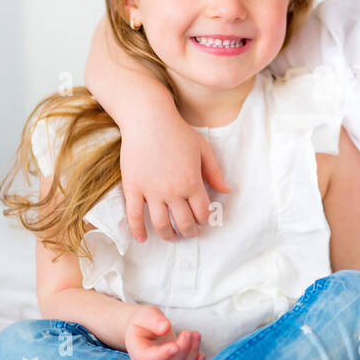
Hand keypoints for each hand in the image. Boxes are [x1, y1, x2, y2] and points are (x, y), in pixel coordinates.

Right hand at [120, 119, 229, 241]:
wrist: (148, 120)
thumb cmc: (178, 133)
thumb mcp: (203, 150)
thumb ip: (215, 173)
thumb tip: (227, 190)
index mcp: (192, 183)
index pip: (201, 213)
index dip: (203, 220)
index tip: (202, 222)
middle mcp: (173, 191)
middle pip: (183, 223)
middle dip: (189, 232)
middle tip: (189, 233)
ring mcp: (151, 192)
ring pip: (161, 224)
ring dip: (168, 235)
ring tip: (171, 237)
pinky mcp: (133, 188)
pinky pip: (134, 216)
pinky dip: (138, 231)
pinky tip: (142, 239)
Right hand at [125, 305, 204, 359]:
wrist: (145, 331)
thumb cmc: (145, 322)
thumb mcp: (146, 314)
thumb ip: (154, 320)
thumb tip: (165, 327)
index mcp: (137, 352)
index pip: (148, 359)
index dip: (162, 354)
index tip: (175, 345)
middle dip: (182, 351)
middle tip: (189, 333)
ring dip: (191, 356)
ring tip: (196, 335)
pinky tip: (201, 355)